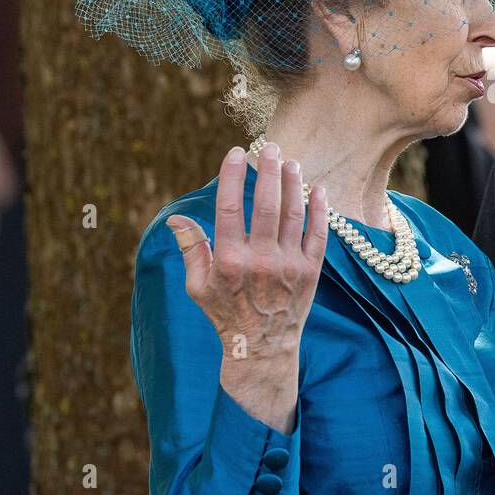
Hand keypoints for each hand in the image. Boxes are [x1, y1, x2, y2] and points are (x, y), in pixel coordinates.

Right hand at [165, 143, 328, 432]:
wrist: (262, 347)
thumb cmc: (224, 314)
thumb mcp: (198, 285)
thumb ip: (191, 248)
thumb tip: (175, 217)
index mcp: (228, 261)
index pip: (228, 208)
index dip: (231, 176)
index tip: (234, 152)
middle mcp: (260, 261)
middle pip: (265, 205)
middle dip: (268, 172)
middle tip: (271, 147)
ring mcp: (288, 265)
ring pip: (292, 214)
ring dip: (293, 184)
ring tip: (291, 162)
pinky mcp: (310, 271)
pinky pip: (317, 233)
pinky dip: (319, 210)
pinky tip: (317, 189)